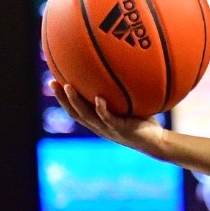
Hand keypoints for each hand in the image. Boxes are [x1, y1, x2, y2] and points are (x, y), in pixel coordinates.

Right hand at [54, 80, 168, 155]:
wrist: (157, 142)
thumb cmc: (144, 123)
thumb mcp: (130, 106)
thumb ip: (121, 93)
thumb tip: (121, 68)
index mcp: (97, 121)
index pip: (75, 109)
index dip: (62, 98)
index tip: (53, 81)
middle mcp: (99, 126)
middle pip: (74, 112)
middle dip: (61, 98)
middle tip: (51, 82)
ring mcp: (108, 129)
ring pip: (86, 115)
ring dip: (75, 101)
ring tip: (67, 86)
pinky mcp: (120, 130)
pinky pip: (108, 118)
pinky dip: (102, 109)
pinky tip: (98, 98)